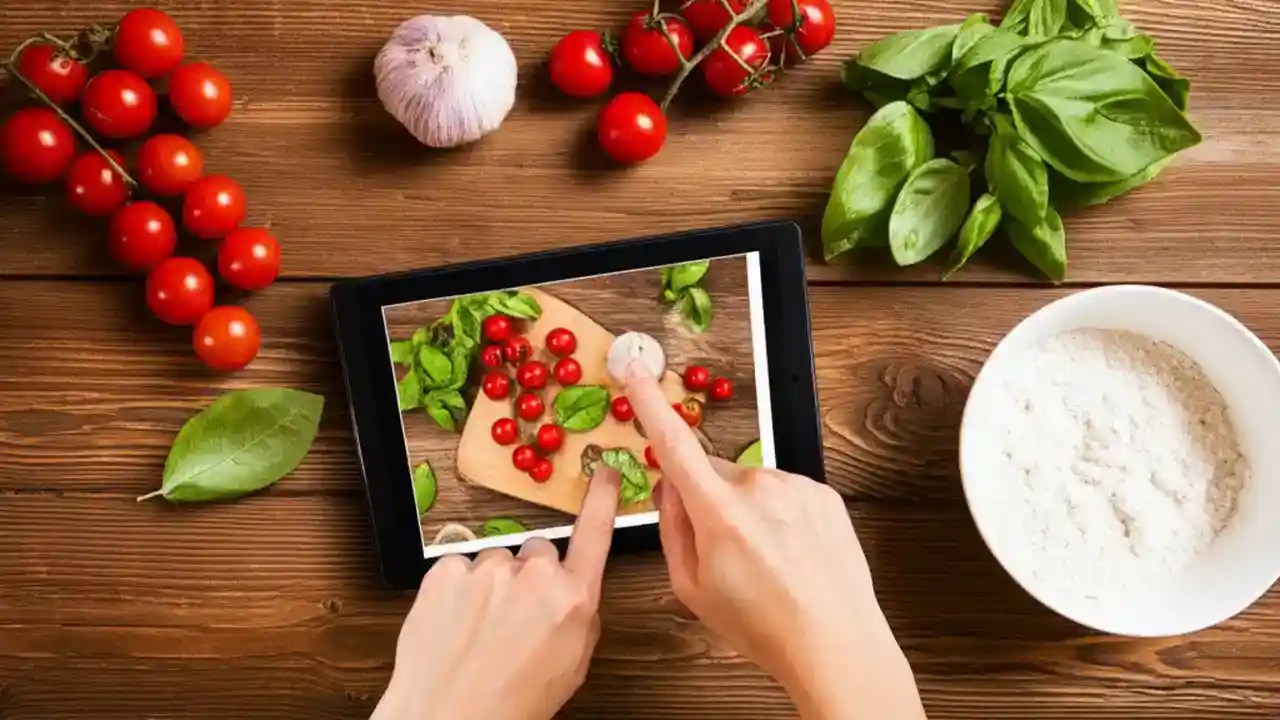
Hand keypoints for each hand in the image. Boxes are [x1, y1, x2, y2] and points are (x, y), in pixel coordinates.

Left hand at [371, 468, 620, 719]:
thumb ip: (579, 619)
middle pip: (539, 552)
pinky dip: (456, 592)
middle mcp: (534, 576)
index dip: (602, 499)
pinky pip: (459, 566)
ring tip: (479, 631)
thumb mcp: (571, 667)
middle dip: (530, 576)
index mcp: (573, 600)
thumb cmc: (511, 704)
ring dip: (491, 587)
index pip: (596, 533)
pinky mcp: (447, 570)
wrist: (447, 719)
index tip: (604, 471)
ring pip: (497, 562)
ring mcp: (488, 569)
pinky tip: (456, 624)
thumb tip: (572, 596)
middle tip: (514, 617)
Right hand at [624, 362, 926, 719]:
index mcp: (719, 513)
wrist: (836, 643)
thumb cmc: (764, 625)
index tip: (636, 369)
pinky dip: (780, 518)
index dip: (649, 402)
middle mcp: (759, 489)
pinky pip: (784, 493)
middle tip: (725, 553)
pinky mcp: (822, 493)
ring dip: (749, 513)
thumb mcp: (692, 588)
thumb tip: (667, 487)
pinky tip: (790, 555)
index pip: (674, 442)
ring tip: (766, 562)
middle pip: (712, 475)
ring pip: (751, 486)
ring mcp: (795, 487)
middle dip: (708, 501)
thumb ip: (671, 527)